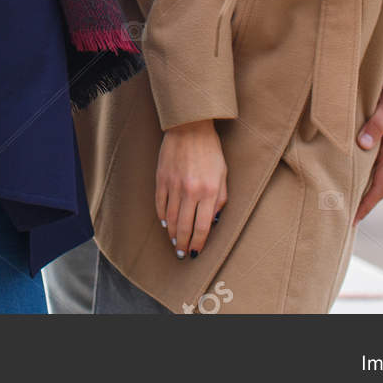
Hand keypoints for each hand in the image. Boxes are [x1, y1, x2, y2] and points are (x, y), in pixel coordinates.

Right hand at [155, 119, 228, 260]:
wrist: (190, 127)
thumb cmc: (210, 150)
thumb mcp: (223, 174)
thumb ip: (220, 199)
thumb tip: (213, 220)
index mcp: (208, 191)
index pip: (202, 226)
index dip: (199, 242)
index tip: (196, 251)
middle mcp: (190, 191)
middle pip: (184, 226)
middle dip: (183, 244)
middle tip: (182, 254)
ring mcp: (174, 185)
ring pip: (170, 218)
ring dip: (172, 233)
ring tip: (174, 242)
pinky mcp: (161, 179)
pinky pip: (160, 204)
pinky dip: (162, 216)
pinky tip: (165, 223)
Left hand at [352, 51, 382, 224]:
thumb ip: (375, 125)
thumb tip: (363, 144)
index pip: (379, 187)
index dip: (366, 204)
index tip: (353, 220)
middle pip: (378, 187)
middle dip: (363, 203)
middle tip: (342, 216)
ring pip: (379, 178)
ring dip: (365, 190)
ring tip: (346, 200)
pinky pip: (381, 168)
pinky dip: (369, 177)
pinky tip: (357, 175)